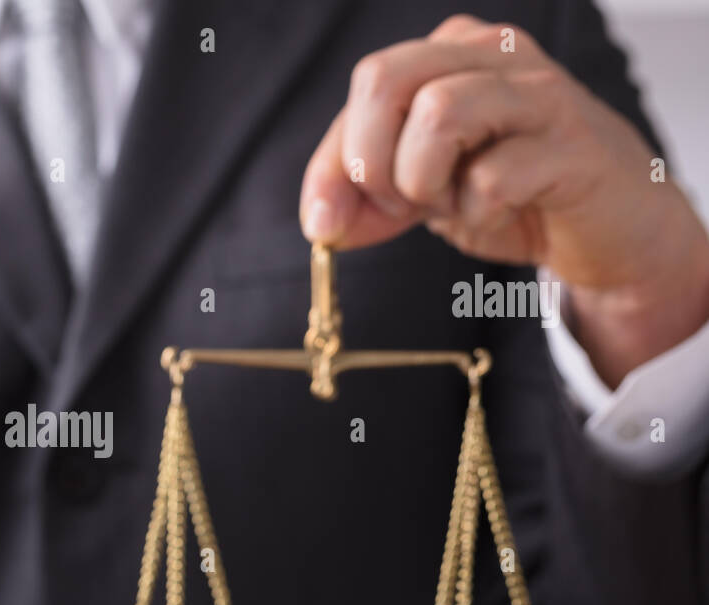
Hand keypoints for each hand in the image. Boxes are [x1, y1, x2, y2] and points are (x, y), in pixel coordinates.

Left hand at [300, 14, 708, 386]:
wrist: (608, 229)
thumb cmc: (511, 192)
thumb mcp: (418, 192)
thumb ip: (362, 197)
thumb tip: (320, 223)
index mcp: (450, 52)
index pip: (367, 85)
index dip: (334, 164)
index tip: (332, 222)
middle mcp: (493, 55)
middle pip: (386, 78)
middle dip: (371, 161)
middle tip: (400, 204)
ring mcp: (537, 95)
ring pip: (438, 112)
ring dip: (422, 181)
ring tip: (447, 204)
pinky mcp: (572, 146)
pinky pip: (492, 176)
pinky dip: (475, 212)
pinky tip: (496, 211)